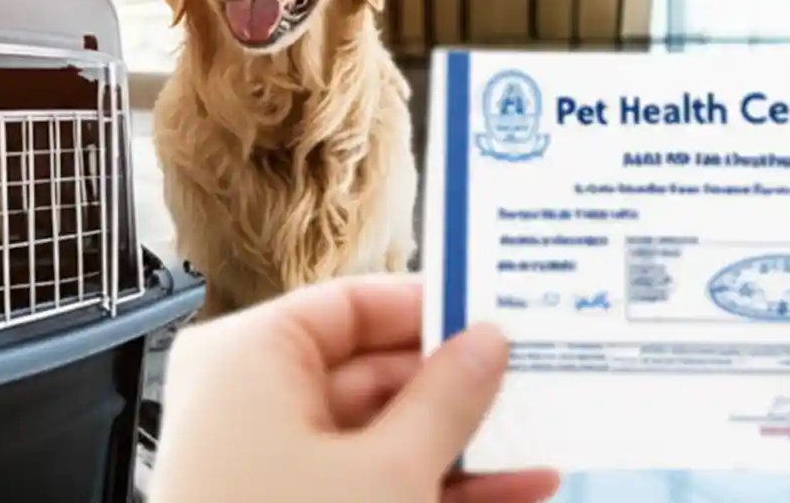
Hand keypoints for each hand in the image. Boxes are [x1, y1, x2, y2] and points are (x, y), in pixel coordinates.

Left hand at [149, 275, 559, 501]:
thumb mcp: (390, 470)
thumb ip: (448, 398)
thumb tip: (487, 342)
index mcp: (251, 359)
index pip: (352, 304)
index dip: (429, 308)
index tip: (497, 316)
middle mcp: (253, 404)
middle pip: (374, 372)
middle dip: (459, 387)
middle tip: (532, 381)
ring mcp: (274, 466)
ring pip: (383, 434)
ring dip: (463, 445)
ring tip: (538, 439)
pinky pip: (373, 483)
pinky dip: (439, 487)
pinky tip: (513, 491)